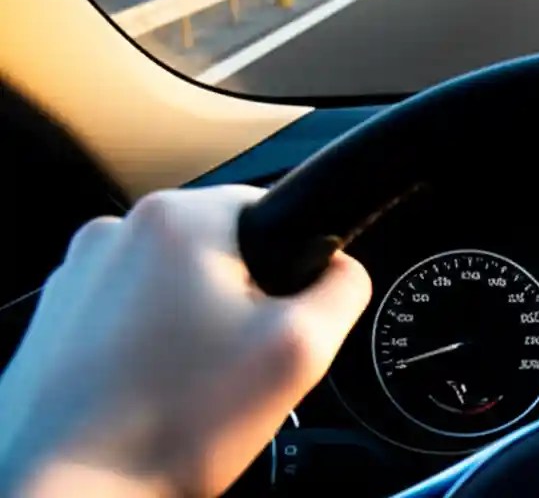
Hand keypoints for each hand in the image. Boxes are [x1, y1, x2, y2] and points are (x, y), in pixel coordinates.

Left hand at [0, 186, 371, 496]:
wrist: (69, 491)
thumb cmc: (170, 425)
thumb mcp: (301, 351)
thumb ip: (342, 290)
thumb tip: (342, 270)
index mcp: (179, 219)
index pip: (271, 211)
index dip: (289, 275)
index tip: (269, 328)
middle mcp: (118, 232)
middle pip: (222, 252)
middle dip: (238, 306)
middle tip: (232, 368)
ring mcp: (78, 275)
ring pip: (174, 287)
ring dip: (191, 329)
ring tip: (185, 387)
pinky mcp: (55, 318)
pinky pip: (129, 318)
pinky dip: (147, 350)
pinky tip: (150, 393)